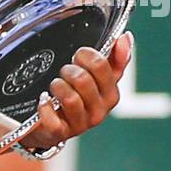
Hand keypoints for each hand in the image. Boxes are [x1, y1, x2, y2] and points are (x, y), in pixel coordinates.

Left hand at [18, 32, 133, 150]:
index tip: (79, 55)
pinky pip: (52, 119)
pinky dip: (45, 107)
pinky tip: (44, 100)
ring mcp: (81, 124)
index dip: (86, 55)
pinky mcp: (60, 133)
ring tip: (55, 86)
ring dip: (57, 86)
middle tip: (65, 72)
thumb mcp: (98, 78)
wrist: (54, 127)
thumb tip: (125, 37)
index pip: (102, 66)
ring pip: (70, 97)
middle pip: (84, 80)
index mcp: (111, 94)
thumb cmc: (78, 96)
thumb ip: (114, 58)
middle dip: (69, 70)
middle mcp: (100, 111)